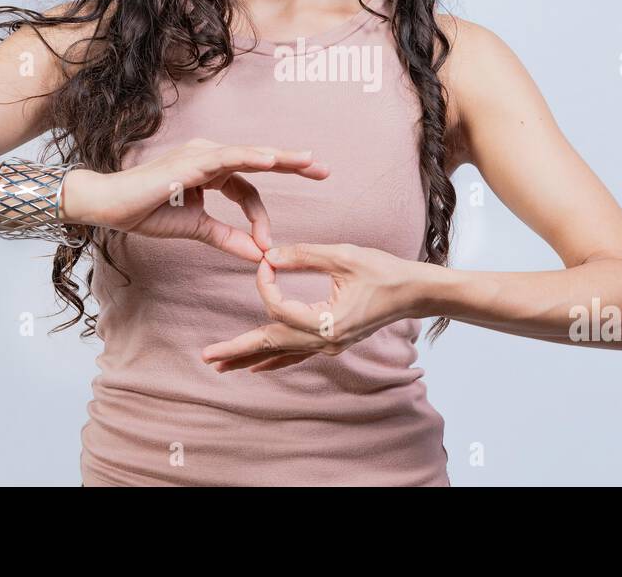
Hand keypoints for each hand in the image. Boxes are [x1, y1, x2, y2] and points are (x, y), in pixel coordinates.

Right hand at [67, 138, 328, 260]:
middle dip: (292, 164)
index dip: (260, 217)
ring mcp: (201, 155)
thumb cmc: (145, 212)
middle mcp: (209, 157)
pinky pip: (229, 158)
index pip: (247, 189)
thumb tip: (259, 255)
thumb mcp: (195, 228)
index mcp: (210, 171)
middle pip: (258, 160)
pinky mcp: (192, 161)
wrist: (109, 206)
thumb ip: (227, 238)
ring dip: (281, 158)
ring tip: (309, 162)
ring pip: (249, 155)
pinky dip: (252, 158)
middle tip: (323, 169)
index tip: (267, 245)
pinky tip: (273, 160)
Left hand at [200, 243, 418, 372]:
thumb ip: (303, 255)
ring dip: (250, 358)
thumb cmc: (384, 271)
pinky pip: (297, 355)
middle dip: (237, 350)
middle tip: (206, 357)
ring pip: (282, 354)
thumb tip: (269, 255)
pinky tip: (257, 367)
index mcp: (327, 322)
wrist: (415, 292)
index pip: (279, 308)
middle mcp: (325, 341)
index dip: (265, 283)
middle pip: (271, 345)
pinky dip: (274, 359)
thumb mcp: (343, 255)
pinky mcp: (333, 341)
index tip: (266, 260)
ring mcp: (329, 345)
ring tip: (220, 365)